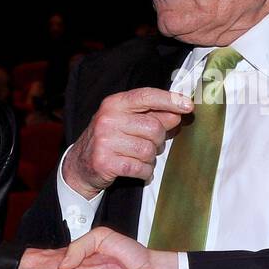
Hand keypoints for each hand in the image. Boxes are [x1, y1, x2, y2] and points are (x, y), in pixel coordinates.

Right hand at [62, 87, 193, 198]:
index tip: (188, 106)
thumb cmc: (109, 140)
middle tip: (151, 146)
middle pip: (154, 128)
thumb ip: (153, 116)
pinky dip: (145, 172)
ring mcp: (105, 141)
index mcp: (114, 104)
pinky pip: (141, 168)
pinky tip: (139, 170)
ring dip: (151, 159)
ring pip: (149, 150)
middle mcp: (108, 119)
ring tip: (140, 158)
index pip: (146, 96)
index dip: (170, 100)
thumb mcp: (127, 122)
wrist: (80, 166)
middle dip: (159, 140)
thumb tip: (179, 113)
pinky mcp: (105, 162)